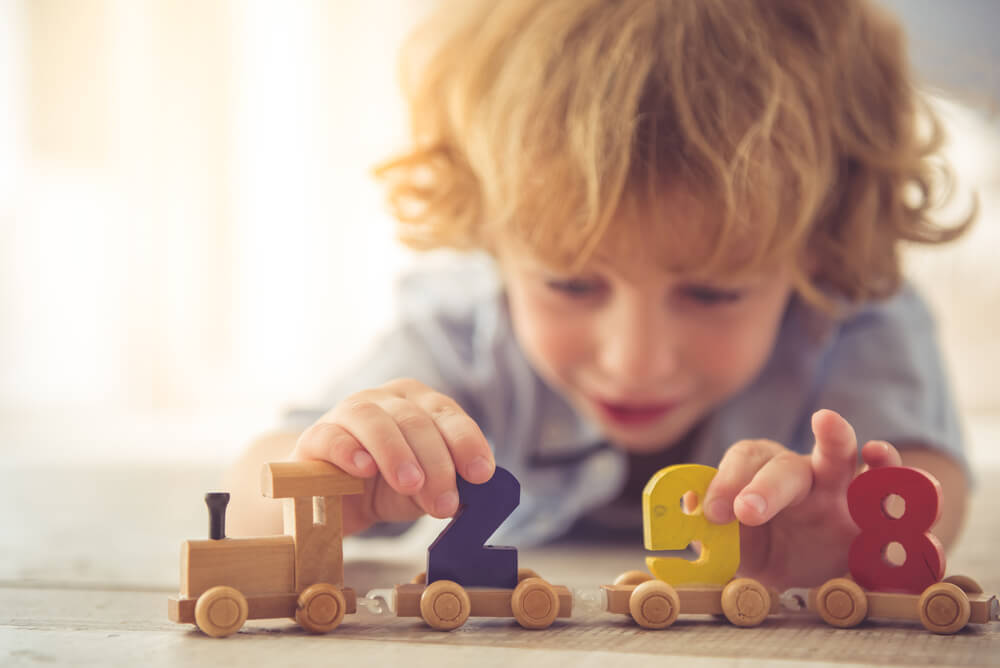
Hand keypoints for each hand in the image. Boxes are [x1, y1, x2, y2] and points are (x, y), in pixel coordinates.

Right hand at [290, 378, 493, 535]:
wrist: (331, 502)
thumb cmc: (385, 488)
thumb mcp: (422, 491)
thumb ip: (443, 490)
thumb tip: (466, 499)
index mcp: (419, 404)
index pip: (448, 414)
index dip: (466, 442)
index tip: (480, 474)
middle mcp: (386, 400)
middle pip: (415, 420)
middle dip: (436, 463)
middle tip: (444, 502)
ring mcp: (348, 412)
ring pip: (375, 421)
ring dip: (396, 453)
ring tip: (410, 484)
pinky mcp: (316, 436)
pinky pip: (333, 436)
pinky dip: (350, 451)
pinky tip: (364, 470)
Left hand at [702, 408, 900, 588]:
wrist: (815, 576)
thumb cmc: (768, 550)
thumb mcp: (734, 550)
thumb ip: (711, 537)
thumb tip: (681, 513)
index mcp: (760, 477)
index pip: (741, 465)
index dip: (725, 484)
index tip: (714, 512)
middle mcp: (800, 475)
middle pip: (783, 465)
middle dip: (765, 485)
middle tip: (746, 511)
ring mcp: (843, 490)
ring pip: (841, 455)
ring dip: (836, 439)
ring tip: (832, 427)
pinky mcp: (878, 515)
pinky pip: (892, 492)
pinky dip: (896, 478)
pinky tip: (887, 464)